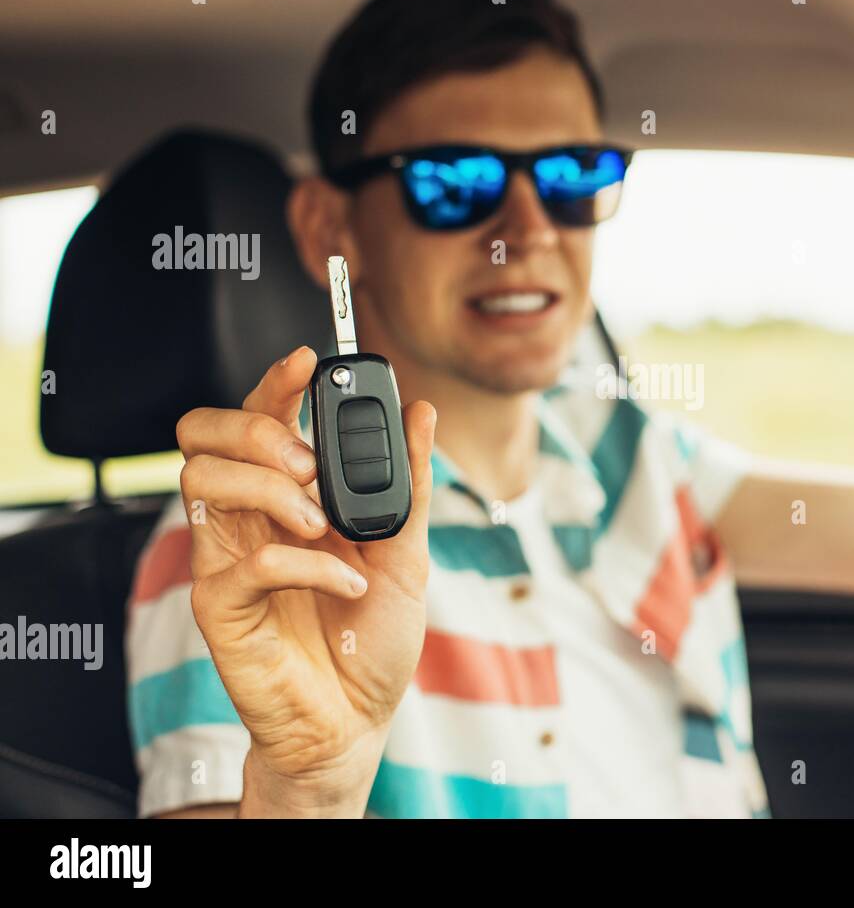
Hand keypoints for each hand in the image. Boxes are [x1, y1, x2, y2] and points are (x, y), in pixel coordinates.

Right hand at [176, 345, 434, 815]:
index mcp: (285, 500)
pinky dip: (308, 565)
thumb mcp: (408, 553)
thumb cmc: (369, 642)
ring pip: (203, 482)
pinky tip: (349, 586)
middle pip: (205, 435)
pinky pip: (246, 562)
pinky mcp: (222, 608)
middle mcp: (248, 521)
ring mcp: (227, 561)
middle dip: (258, 430)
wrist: (357, 722)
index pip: (257, 420)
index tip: (308, 362)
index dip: (273, 383)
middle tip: (308, 464)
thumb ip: (410, 483)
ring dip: (271, 490)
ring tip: (323, 525)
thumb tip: (421, 412)